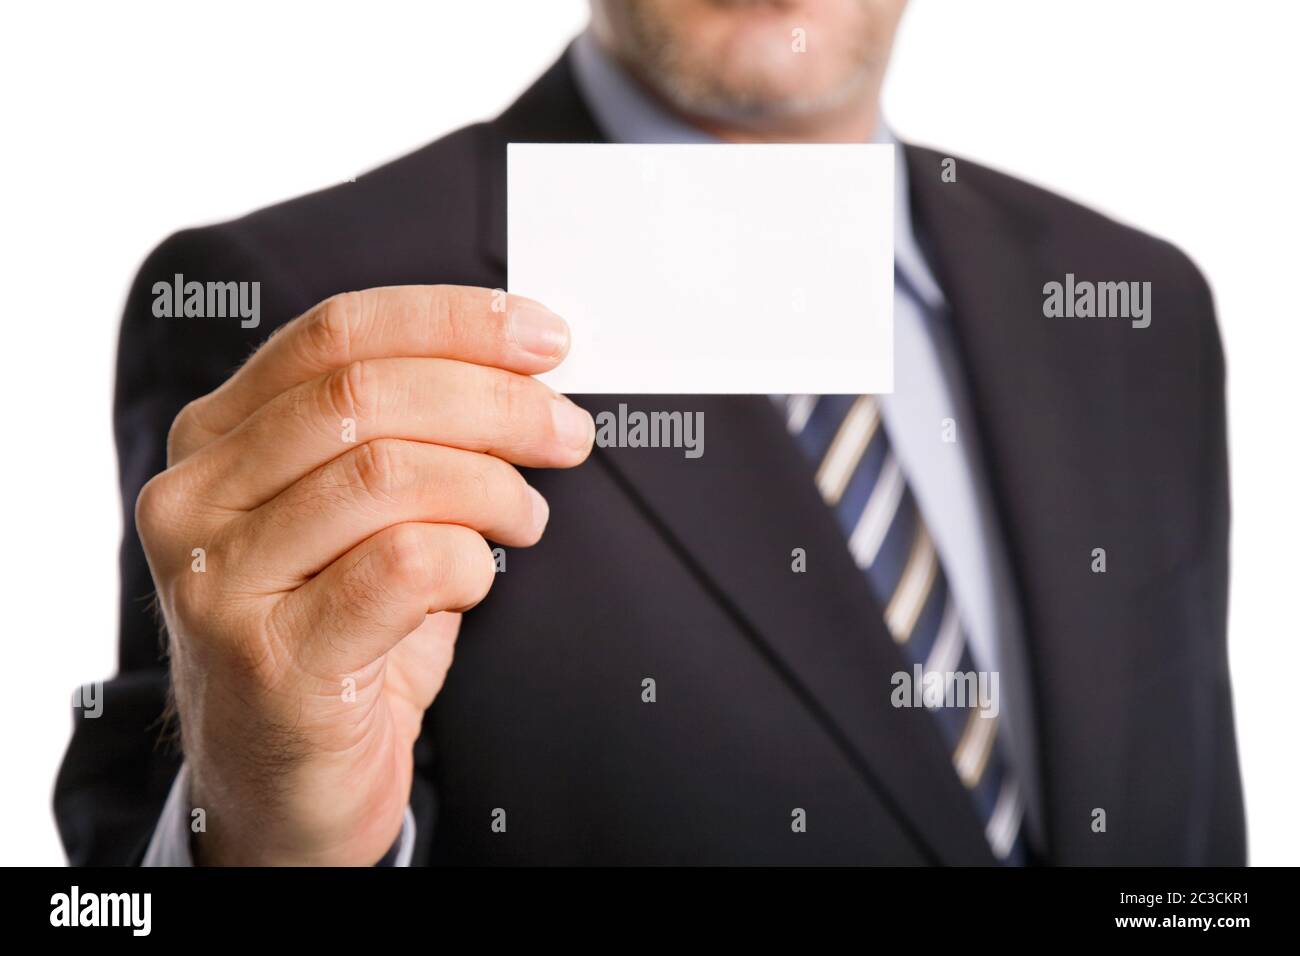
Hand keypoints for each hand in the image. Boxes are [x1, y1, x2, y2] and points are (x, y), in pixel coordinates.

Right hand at [135, 286, 593, 864]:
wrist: (288, 785)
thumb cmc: (338, 639)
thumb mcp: (355, 520)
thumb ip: (403, 439)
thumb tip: (524, 374)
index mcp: (216, 440)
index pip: (336, 335)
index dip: (453, 322)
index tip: (544, 336)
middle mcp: (196, 499)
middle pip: (364, 397)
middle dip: (494, 401)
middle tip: (565, 432)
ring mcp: (218, 580)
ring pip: (385, 475)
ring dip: (490, 486)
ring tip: (524, 518)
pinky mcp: (270, 657)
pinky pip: (403, 565)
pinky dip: (468, 562)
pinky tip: (475, 581)